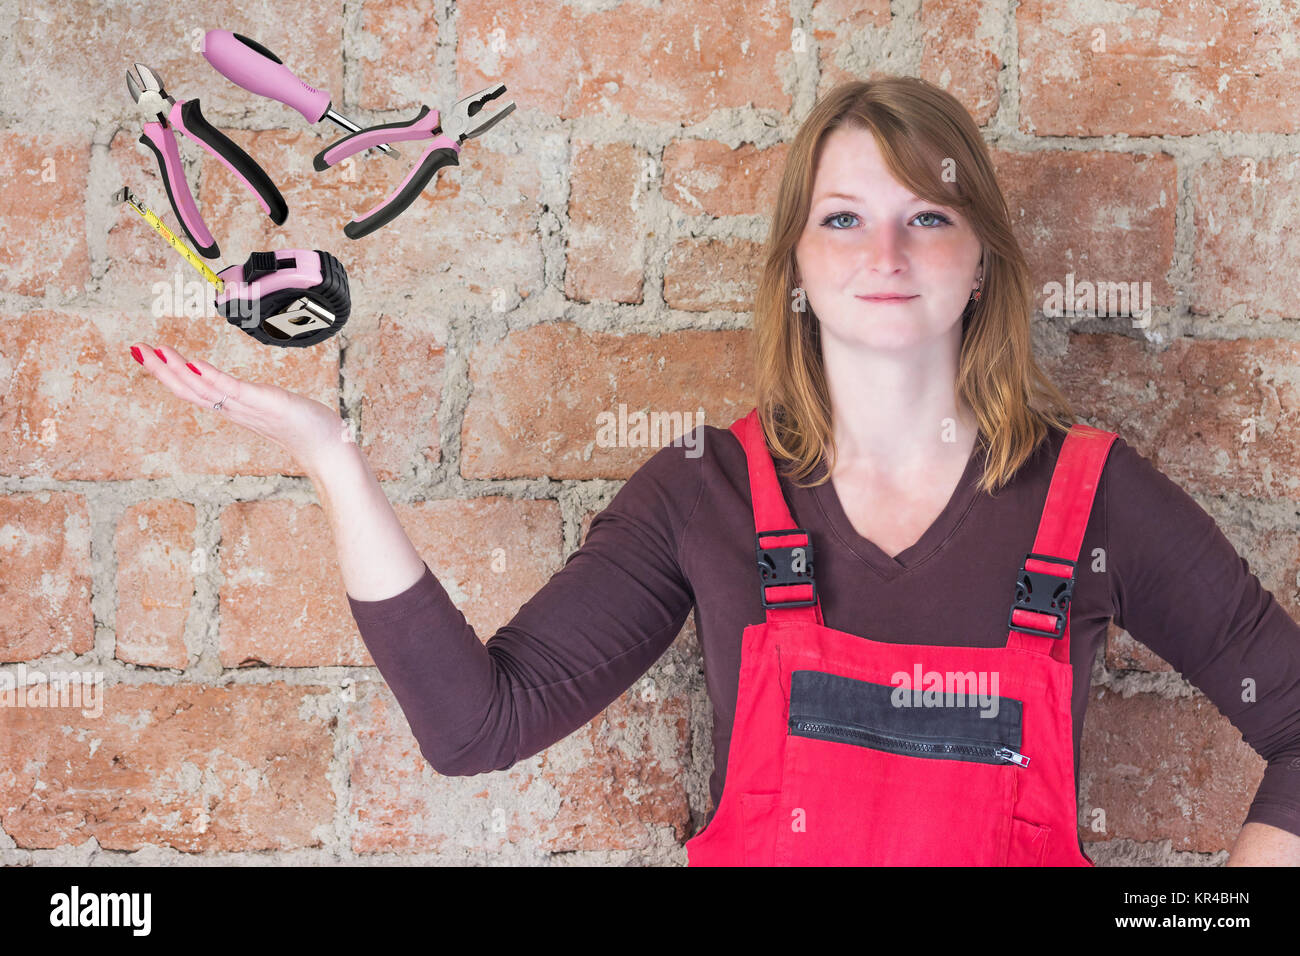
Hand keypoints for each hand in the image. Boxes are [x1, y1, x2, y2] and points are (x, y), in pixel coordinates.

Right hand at [129, 343, 350, 472]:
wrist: (329, 448)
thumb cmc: (305, 426)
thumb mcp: (270, 406)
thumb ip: (250, 398)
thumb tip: (236, 388)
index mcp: (234, 408)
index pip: (193, 390)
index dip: (167, 374)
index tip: (146, 354)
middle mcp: (236, 410)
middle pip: (190, 390)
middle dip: (161, 370)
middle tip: (136, 349)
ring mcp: (249, 408)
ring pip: (205, 390)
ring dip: (177, 371)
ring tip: (154, 352)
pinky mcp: (267, 403)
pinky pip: (235, 391)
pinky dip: (213, 378)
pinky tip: (194, 364)